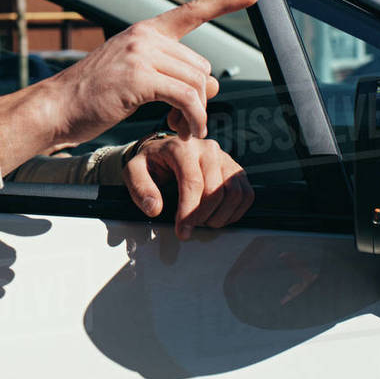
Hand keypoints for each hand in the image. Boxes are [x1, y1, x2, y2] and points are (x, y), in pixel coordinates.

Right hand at [45, 0, 258, 144]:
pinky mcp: (139, 79)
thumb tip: (212, 86)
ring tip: (181, 127)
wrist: (56, 108)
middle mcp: (144, 37)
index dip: (225, 2)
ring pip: (197, 83)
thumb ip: (170, 74)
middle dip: (199, 96)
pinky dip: (192, 119)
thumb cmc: (91, 97)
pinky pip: (186, 99)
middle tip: (182, 119)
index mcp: (143, 32)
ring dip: (197, 113)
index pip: (191, 11)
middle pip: (200, 64)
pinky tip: (182, 130)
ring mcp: (141, 55)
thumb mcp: (133, 77)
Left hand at [124, 135, 252, 239]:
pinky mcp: (235, 169)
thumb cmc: (150, 163)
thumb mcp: (134, 171)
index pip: (192, 182)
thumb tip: (154, 209)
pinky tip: (218, 217)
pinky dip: (235, 212)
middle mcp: (207, 149)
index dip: (189, 211)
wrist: (163, 152)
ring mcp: (224, 158)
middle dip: (203, 216)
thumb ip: (140, 188)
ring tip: (203, 223)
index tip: (182, 231)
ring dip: (220, 216)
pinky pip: (245, 194)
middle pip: (215, 189)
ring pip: (234, 193)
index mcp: (182, 147)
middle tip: (190, 228)